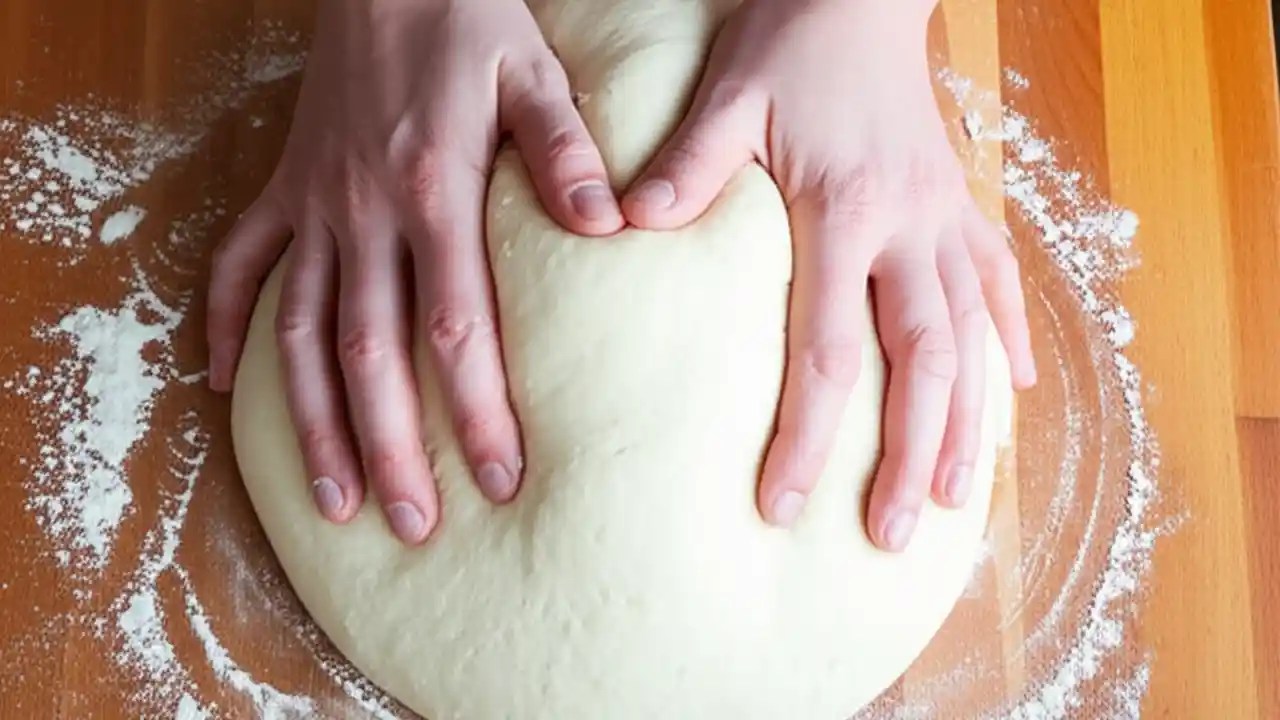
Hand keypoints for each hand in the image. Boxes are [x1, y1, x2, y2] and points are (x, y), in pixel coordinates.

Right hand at [207, 0, 622, 543]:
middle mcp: (363, 211)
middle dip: (394, 447)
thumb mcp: (530, 71)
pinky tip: (225, 389)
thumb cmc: (465, 18)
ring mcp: (314, 204)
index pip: (456, 326)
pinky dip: (228, 325)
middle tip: (416, 525)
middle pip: (372, 353)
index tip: (503, 478)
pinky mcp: (283, 188)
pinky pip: (241, 263)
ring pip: (301, 331)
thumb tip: (609, 227)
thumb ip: (564, 151)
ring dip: (314, 420)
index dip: (479, 410)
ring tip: (332, 500)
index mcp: (433, 189)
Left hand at [622, 0, 1035, 550]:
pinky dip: (1012, 338)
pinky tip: (1017, 392)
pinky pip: (1000, 281)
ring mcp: (944, 218)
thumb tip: (625, 225)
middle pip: (921, 365)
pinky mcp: (961, 204)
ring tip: (959, 499)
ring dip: (967, 423)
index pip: (826, 352)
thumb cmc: (793, 41)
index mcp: (844, 212)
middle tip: (889, 535)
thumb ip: (688, 166)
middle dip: (906, 458)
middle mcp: (908, 228)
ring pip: (972, 338)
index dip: (806, 438)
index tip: (782, 506)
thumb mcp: (729, 97)